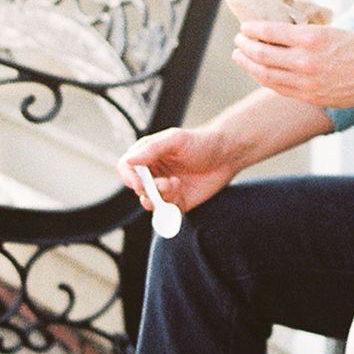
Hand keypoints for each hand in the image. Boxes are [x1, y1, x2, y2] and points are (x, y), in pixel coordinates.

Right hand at [117, 125, 248, 218]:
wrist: (226, 155)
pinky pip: (165, 213)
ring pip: (149, 202)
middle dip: (148, 189)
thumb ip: (151, 149)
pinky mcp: (177, 203)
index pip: (126, 168)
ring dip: (159, 198)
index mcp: (148, 155)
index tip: (139, 182)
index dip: (129, 177)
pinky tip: (181, 194)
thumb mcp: (175, 139)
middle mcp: (153, 173)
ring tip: (176, 185)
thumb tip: (129, 160)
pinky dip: (169, 209)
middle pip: (137, 188)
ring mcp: (164, 189)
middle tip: (166, 183)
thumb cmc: (201, 142)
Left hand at [232, 19, 353, 107]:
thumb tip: (276, 32)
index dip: (252, 29)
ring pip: (265, 73)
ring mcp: (306, 82)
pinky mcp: (309, 96)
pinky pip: (278, 88)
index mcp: (311, 38)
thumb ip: (303, 35)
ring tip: (240, 56)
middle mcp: (306, 61)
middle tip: (238, 40)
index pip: (269, 32)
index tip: (245, 26)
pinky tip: (258, 71)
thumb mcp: (330, 31)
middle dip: (245, 46)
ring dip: (248, 63)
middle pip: (262, 54)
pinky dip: (264, 78)